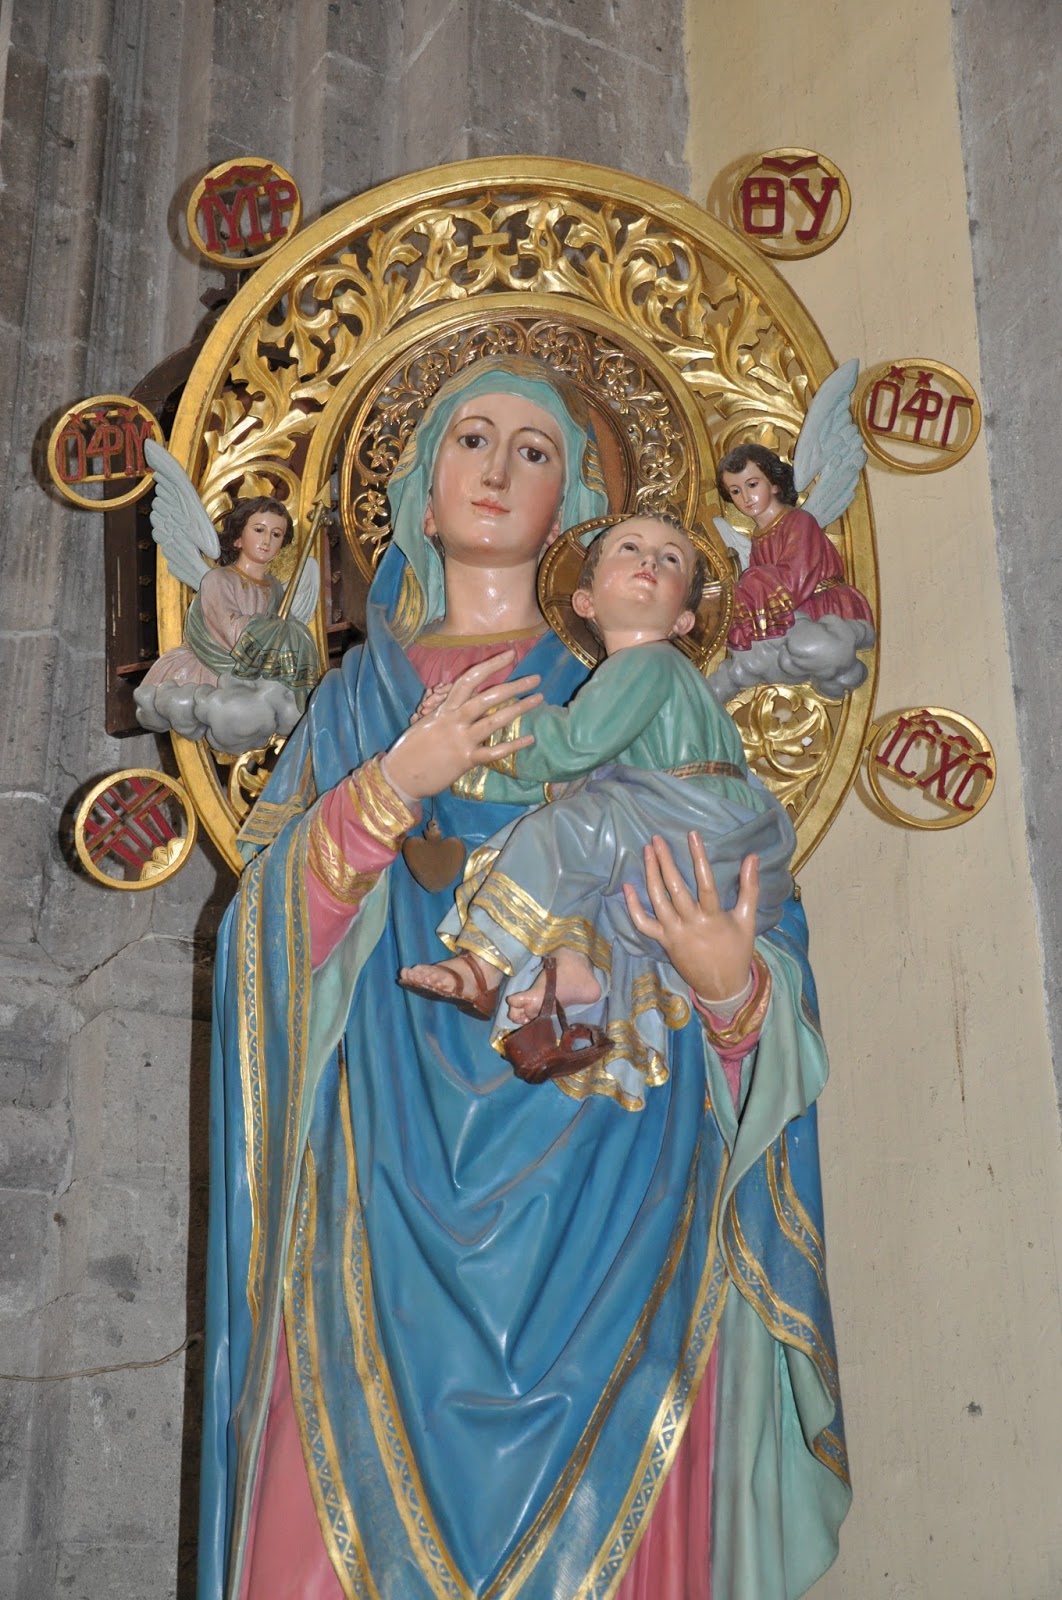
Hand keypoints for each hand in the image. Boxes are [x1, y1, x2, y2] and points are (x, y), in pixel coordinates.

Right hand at [382, 650, 541, 802]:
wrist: (398, 776)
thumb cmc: (410, 750)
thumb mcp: (427, 722)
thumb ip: (446, 710)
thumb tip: (464, 698)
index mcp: (444, 709)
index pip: (469, 680)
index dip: (490, 665)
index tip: (510, 655)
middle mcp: (454, 720)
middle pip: (487, 697)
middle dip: (513, 686)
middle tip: (535, 678)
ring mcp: (460, 739)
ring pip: (493, 721)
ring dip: (519, 709)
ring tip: (538, 699)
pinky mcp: (464, 760)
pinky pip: (493, 752)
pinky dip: (512, 746)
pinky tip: (530, 739)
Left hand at [622, 832, 757, 1004]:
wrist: (723, 986)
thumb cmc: (737, 950)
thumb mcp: (747, 919)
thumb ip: (749, 888)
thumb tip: (752, 857)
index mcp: (713, 917)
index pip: (705, 882)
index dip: (698, 857)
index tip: (692, 836)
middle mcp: (691, 923)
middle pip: (674, 888)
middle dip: (664, 861)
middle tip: (656, 839)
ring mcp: (674, 933)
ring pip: (657, 901)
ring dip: (650, 875)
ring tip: (647, 852)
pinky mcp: (663, 941)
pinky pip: (643, 924)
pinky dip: (633, 906)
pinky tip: (628, 887)